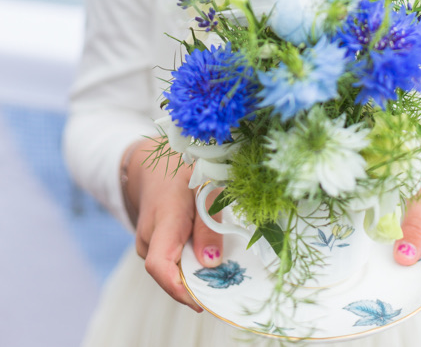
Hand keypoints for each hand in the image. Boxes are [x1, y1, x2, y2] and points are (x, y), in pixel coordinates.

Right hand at [123, 142, 223, 311]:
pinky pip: (171, 264)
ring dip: (194, 276)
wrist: (154, 164)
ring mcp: (147, 244)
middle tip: (229, 288)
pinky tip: (210, 262)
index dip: (179, 289)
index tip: (203, 301)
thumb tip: (212, 263)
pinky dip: (189, 267)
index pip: (159, 265)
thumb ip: (209, 222)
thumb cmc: (183, 168)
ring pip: (171, 272)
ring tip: (224, 273)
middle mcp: (149, 238)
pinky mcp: (152, 247)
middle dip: (196, 287)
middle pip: (168, 276)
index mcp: (162, 219)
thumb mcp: (206, 185)